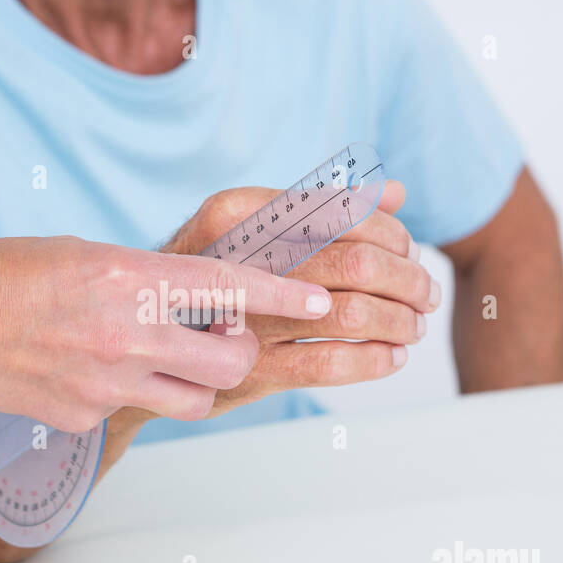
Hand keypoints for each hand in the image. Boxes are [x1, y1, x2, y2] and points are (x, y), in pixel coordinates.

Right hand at [0, 236, 332, 431]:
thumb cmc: (9, 273)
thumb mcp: (89, 254)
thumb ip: (148, 278)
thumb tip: (194, 297)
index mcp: (132, 278)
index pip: (232, 286)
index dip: (286, 294)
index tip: (322, 300)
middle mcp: (129, 335)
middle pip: (232, 363)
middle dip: (242, 351)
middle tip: (225, 335)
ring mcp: (107, 383)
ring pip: (196, 399)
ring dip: (198, 379)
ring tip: (167, 356)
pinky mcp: (84, 416)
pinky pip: (135, 411)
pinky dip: (133, 393)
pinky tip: (94, 370)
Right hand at [154, 179, 437, 416]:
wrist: (138, 338)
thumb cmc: (205, 277)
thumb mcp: (251, 229)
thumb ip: (324, 209)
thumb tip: (397, 194)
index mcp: (236, 212)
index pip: (342, 212)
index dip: (390, 233)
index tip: (408, 251)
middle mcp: (237, 259)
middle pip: (356, 262)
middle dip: (407, 279)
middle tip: (425, 293)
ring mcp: (242, 318)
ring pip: (352, 314)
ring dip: (399, 321)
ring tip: (413, 327)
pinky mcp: (246, 369)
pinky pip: (331, 364)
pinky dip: (374, 360)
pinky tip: (389, 357)